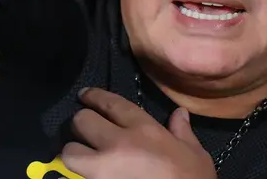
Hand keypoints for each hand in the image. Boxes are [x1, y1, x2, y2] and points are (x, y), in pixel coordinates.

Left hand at [62, 88, 216, 178]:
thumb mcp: (196, 155)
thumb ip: (183, 132)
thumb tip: (179, 114)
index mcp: (144, 130)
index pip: (111, 103)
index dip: (94, 96)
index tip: (86, 95)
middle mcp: (119, 144)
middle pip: (82, 121)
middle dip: (82, 123)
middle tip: (87, 128)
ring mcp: (103, 171)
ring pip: (70, 152)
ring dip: (75, 151)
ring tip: (82, 154)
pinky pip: (74, 178)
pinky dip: (76, 176)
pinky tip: (83, 176)